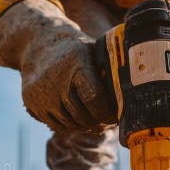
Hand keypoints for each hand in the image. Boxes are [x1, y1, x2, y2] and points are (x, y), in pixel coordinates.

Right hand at [0, 0, 115, 131]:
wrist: (38, 43)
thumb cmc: (75, 50)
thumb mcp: (93, 51)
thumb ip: (110, 70)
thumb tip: (139, 89)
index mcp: (77, 65)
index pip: (95, 99)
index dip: (107, 113)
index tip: (116, 116)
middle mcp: (56, 80)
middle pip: (82, 116)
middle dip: (98, 123)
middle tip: (108, 124)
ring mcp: (41, 93)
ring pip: (69, 124)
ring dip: (84, 126)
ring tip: (95, 123)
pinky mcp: (30, 102)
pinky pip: (55, 125)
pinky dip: (69, 126)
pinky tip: (78, 120)